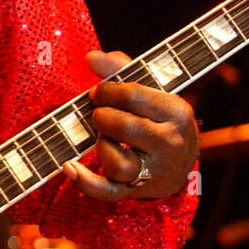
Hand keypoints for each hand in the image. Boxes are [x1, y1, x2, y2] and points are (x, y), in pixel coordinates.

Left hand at [62, 50, 197, 201]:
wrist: (179, 163)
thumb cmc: (158, 118)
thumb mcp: (151, 90)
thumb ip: (121, 69)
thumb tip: (91, 56)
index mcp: (177, 112)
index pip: (133, 95)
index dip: (106, 90)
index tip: (97, 92)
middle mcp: (170, 144)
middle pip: (125, 127)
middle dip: (102, 116)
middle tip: (98, 114)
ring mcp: (154, 171)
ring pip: (119, 163)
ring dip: (101, 146)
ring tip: (102, 137)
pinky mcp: (135, 191)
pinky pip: (108, 192)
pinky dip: (85, 183)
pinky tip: (69, 167)